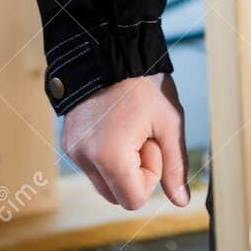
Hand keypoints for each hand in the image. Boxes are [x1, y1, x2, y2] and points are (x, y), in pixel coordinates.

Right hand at [61, 72, 189, 210]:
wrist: (111, 48)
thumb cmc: (145, 83)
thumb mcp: (170, 122)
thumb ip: (176, 165)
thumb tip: (181, 202)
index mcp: (109, 156)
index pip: (134, 199)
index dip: (150, 176)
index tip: (152, 142)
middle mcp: (84, 158)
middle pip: (116, 195)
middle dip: (135, 172)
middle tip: (142, 134)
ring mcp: (72, 150)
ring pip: (104, 181)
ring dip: (121, 164)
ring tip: (129, 127)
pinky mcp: (68, 141)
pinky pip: (92, 164)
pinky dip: (107, 154)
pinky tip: (115, 123)